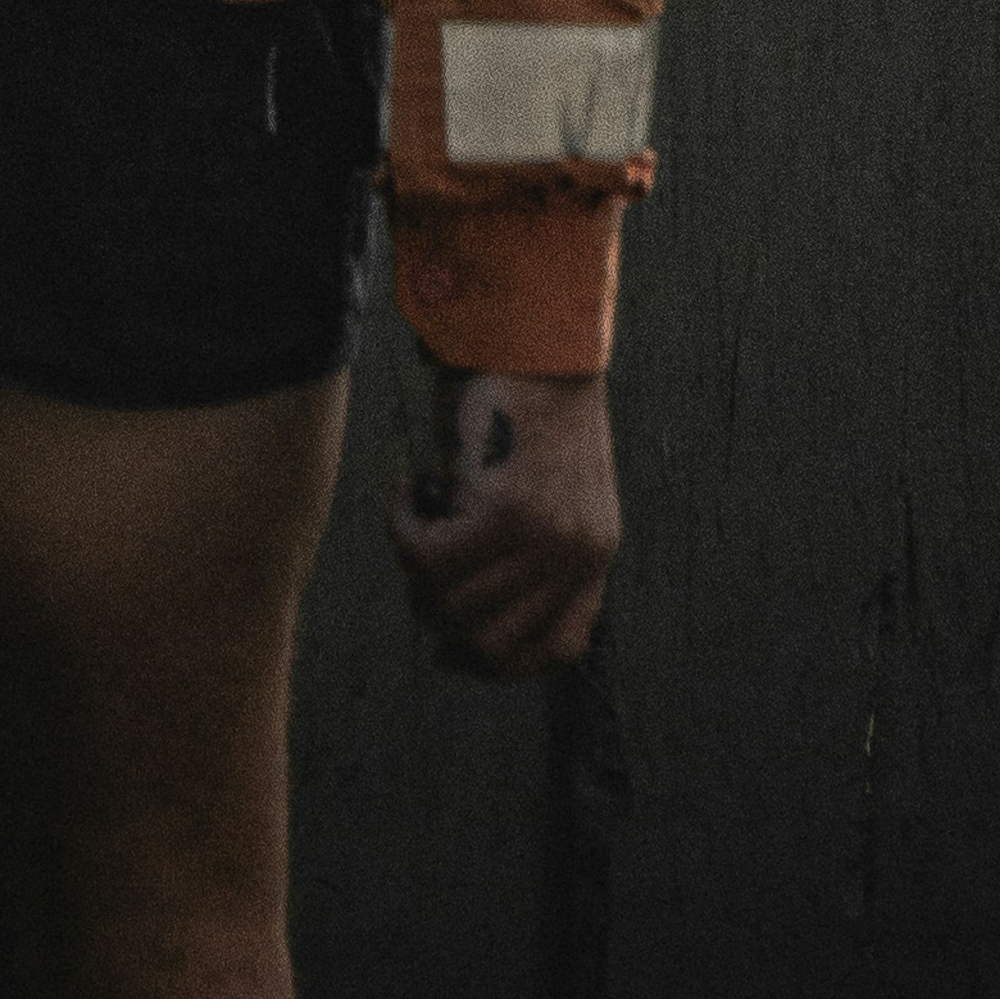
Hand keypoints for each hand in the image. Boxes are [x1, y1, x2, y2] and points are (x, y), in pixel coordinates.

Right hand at [390, 361, 618, 677]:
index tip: (458, 648)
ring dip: (420, 567)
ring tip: (419, 516)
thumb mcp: (560, 488)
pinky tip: (409, 492)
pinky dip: (404, 529)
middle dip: (443, 611)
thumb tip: (466, 613)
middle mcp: (574, 555)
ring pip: (453, 602)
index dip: (502, 661)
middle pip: (491, 639)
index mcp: (595, 553)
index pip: (559, 648)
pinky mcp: (500, 510)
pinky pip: (428, 556)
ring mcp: (541, 537)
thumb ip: (538, 547)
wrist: (539, 338)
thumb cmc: (537, 403)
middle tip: (424, 563)